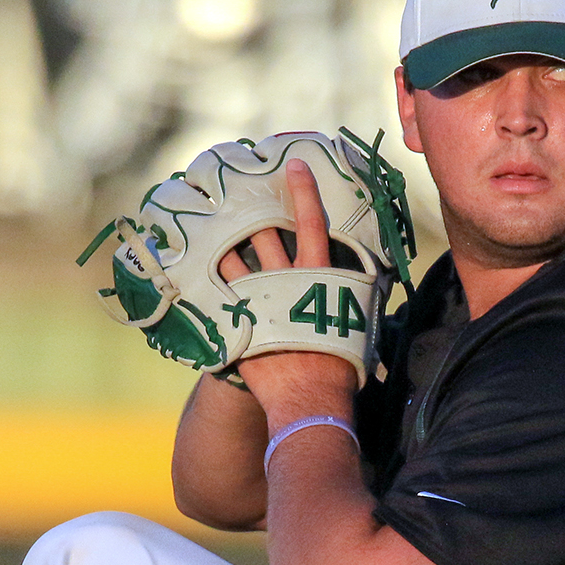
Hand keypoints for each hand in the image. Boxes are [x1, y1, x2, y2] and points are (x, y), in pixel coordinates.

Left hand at [218, 158, 359, 426]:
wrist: (310, 398)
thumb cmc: (343, 367)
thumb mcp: (360, 325)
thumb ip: (358, 299)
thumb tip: (373, 286)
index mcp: (321, 275)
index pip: (313, 222)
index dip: (303, 192)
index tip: (294, 166)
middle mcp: (287, 279)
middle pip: (266, 234)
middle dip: (254, 211)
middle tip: (241, 189)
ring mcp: (259, 298)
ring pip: (236, 258)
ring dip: (224, 241)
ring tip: (210, 224)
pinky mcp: (239, 320)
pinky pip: (218, 292)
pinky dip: (206, 279)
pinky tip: (192, 268)